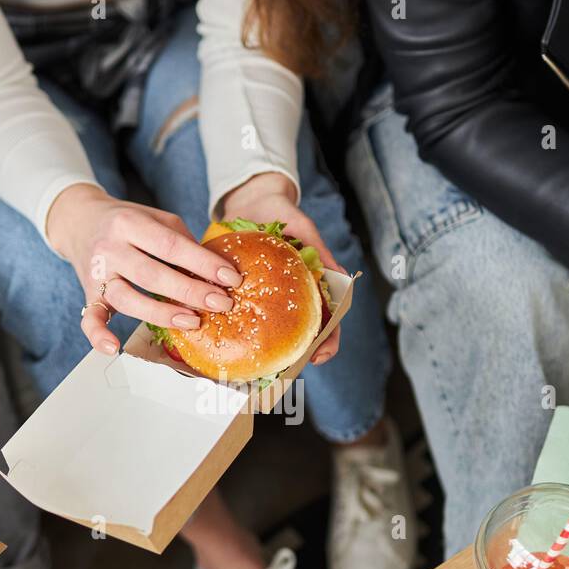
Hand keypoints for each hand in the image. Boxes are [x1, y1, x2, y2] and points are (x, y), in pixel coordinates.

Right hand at [46, 184, 243, 355]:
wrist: (79, 221)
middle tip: (222, 304)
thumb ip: (182, 241)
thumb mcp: (156, 218)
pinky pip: (89, 319)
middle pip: (152, 274)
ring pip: (127, 299)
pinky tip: (113, 349)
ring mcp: (97, 274)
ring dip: (161, 314)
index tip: (231, 278)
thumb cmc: (127, 222)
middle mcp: (110, 248)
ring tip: (193, 321)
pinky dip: (97, 336)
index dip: (203, 263)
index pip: (171, 245)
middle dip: (190, 292)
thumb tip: (216, 270)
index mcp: (129, 223)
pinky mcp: (88, 294)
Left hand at [220, 172, 342, 365]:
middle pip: (300, 335)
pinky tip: (228, 340)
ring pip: (270, 332)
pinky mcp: (240, 292)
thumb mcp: (303, 230)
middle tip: (286, 369)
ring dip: (267, 351)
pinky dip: (236, 329)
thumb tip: (340, 275)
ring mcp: (266, 297)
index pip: (328, 322)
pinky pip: (238, 315)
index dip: (327, 342)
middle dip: (295, 356)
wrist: (250, 200)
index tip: (319, 355)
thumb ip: (320, 252)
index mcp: (311, 286)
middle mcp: (291, 297)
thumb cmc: (282, 212)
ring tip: (259, 367)